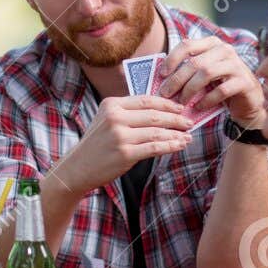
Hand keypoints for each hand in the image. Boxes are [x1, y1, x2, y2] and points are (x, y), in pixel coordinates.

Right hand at [53, 95, 192, 192]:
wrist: (78, 167)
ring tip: (187, 136)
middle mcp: (115, 118)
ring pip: (157, 132)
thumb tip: (161, 110)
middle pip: (154, 115)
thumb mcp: (106, 120)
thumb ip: (128, 112)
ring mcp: (120, 136)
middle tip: (189, 122)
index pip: (146, 100)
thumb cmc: (96, 144)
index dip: (167, 104)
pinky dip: (171, 146)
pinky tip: (180, 145)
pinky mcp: (126, 153)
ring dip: (176, 134)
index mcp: (111, 105)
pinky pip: (155, 147)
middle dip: (176, 119)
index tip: (180, 108)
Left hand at [155, 37, 264, 128]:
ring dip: (190, 89)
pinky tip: (198, 107)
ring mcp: (236, 64)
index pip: (187, 45)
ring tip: (181, 102)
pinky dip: (206, 100)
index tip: (161, 75)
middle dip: (177, 79)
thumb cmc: (219, 86)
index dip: (171, 59)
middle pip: (195, 62)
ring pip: (206, 73)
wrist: (247, 101)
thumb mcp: (202, 75)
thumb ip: (187, 71)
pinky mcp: (244, 82)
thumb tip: (161, 78)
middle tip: (165, 93)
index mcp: (212, 44)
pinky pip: (221, 90)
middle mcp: (225, 50)